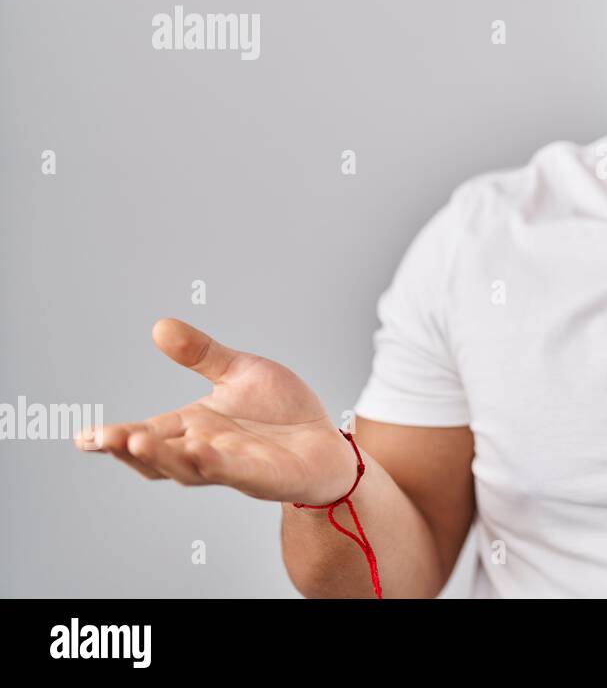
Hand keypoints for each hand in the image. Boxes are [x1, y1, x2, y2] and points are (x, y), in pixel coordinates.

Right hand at [73, 319, 358, 505]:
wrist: (327, 443)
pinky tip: (198, 451)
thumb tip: (160, 326)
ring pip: (186, 468)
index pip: (145, 432)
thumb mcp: (240, 372)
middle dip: (128, 448)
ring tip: (136, 440)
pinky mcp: (261, 476)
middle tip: (101, 438)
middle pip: (156, 456)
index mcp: (193, 426)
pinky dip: (213, 463)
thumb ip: (202, 354)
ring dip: (162, 456)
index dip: (113, 437)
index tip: (82, 437)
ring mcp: (231, 466)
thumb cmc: (282, 412)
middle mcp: (204, 450)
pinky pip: (233, 471)